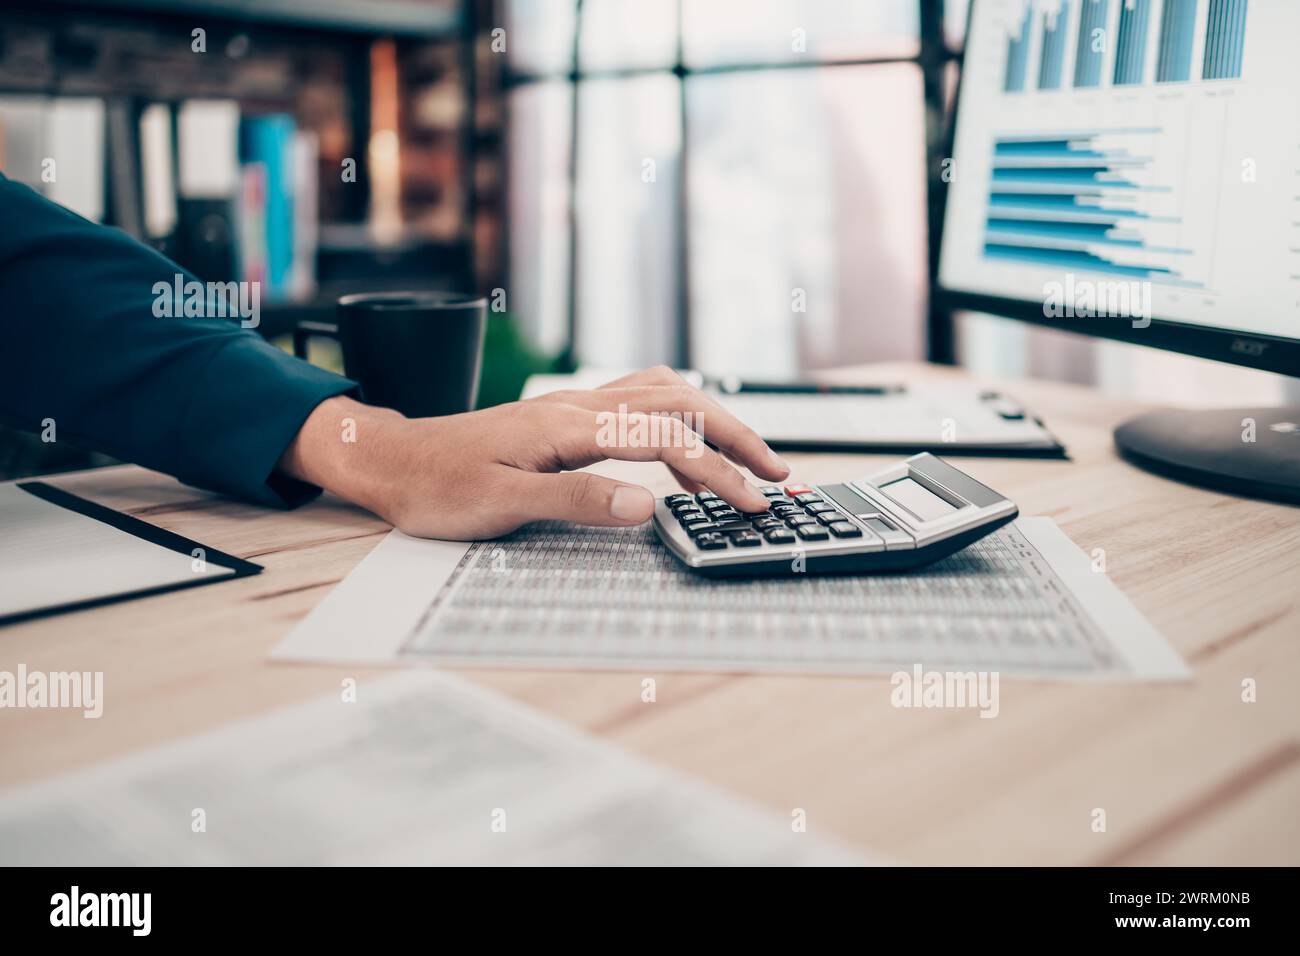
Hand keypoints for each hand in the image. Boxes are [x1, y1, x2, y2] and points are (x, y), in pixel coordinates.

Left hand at [279, 366, 789, 538]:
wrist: (394, 460)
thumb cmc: (439, 487)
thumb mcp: (502, 505)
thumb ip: (578, 501)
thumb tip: (648, 504)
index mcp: (569, 426)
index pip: (666, 440)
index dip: (717, 472)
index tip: (753, 503)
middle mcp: (578, 405)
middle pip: (680, 403)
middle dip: (737, 435)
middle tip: (778, 474)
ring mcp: (574, 404)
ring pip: (664, 393)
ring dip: (714, 420)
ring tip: (749, 455)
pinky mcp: (566, 413)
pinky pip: (639, 398)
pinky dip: (679, 415)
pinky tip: (687, 438)